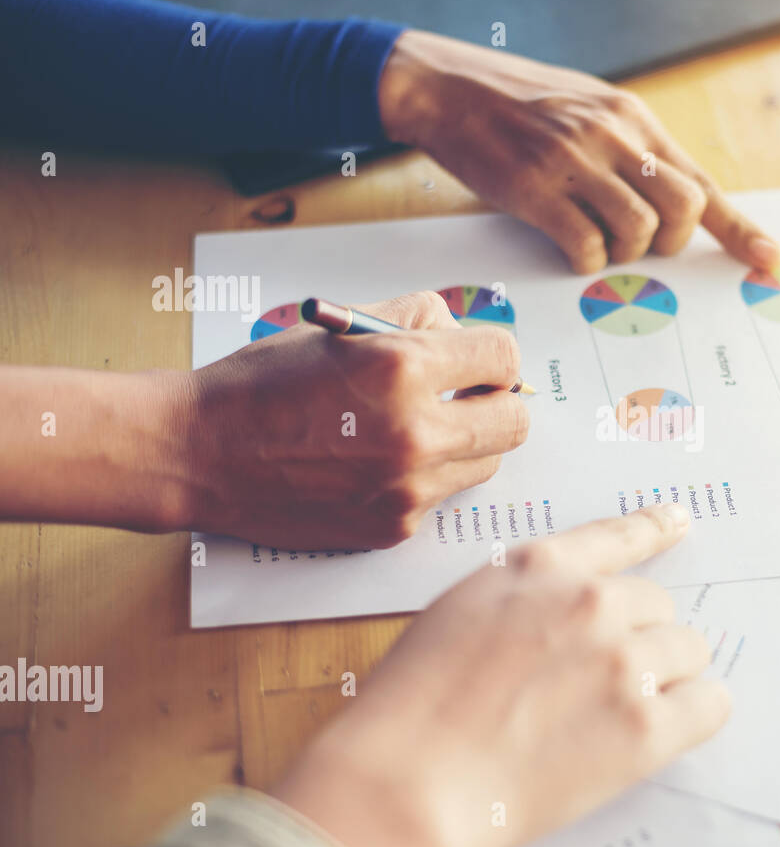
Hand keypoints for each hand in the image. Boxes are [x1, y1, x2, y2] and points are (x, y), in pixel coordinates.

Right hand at [185, 291, 528, 548]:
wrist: (198, 453)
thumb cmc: (264, 383)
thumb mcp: (340, 327)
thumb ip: (415, 319)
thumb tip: (465, 333)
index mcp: (402, 368)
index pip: (503, 359)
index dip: (491, 355)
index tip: (477, 361)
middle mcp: (414, 433)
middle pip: (514, 421)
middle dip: (495, 402)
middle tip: (464, 397)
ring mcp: (407, 488)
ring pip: (485, 464)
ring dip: (465, 443)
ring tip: (413, 429)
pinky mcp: (393, 527)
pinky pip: (441, 496)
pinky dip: (425, 479)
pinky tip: (377, 464)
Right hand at [271, 505, 730, 846]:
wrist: (406, 783)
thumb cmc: (413, 707)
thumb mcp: (460, 610)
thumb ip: (525, 596)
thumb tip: (566, 606)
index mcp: (541, 568)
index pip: (618, 536)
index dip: (654, 529)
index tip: (678, 521)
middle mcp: (591, 603)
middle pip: (658, 606)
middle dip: (637, 638)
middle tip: (599, 682)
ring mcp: (623, 663)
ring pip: (688, 651)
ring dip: (663, 678)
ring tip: (612, 714)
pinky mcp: (646, 727)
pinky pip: (709, 704)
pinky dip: (692, 715)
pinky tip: (657, 732)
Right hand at [378, 30, 779, 273]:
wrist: (449, 87)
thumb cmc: (521, 107)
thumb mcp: (591, 112)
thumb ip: (633, 152)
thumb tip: (672, 202)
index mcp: (634, 119)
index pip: (702, 180)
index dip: (740, 229)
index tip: (769, 261)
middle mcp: (615, 136)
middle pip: (683, 208)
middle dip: (671, 243)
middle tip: (641, 245)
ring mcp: (575, 161)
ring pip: (640, 231)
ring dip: (624, 254)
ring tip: (595, 241)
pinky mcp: (537, 188)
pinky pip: (586, 244)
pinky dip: (585, 260)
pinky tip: (568, 247)